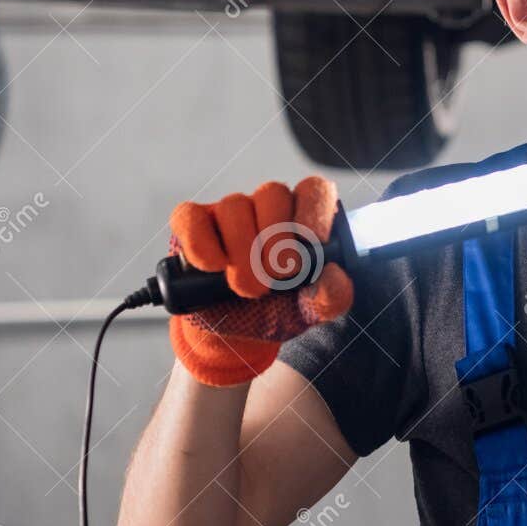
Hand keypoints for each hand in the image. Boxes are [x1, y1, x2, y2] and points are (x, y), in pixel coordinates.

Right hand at [167, 177, 353, 386]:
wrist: (234, 336)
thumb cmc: (276, 312)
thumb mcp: (310, 310)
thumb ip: (332, 296)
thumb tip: (334, 274)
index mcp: (302, 218)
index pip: (313, 189)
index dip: (314, 209)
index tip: (313, 242)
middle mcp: (266, 208)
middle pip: (272, 192)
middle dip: (276, 240)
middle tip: (275, 278)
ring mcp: (227, 214)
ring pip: (234, 206)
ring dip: (242, 251)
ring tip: (247, 288)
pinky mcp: (193, 225)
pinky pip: (192, 218)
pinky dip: (202, 245)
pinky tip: (214, 267)